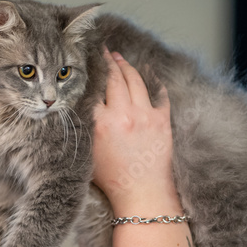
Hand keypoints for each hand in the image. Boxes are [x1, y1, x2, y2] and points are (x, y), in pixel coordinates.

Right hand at [91, 49, 180, 217]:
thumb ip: (86, 126)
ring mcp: (145, 116)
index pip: (95, 88)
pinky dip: (153, 82)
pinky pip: (159, 93)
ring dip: (128, 67)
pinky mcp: (163, 121)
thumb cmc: (113, 180)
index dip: (92, 72)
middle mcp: (124, 115)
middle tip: (105, 52)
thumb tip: (83, 105)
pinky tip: (148, 75)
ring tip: (121, 59)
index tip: (89, 60)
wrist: (142, 194)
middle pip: (116, 78)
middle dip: (110, 61)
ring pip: (136, 80)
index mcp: (102, 123)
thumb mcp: (89, 152)